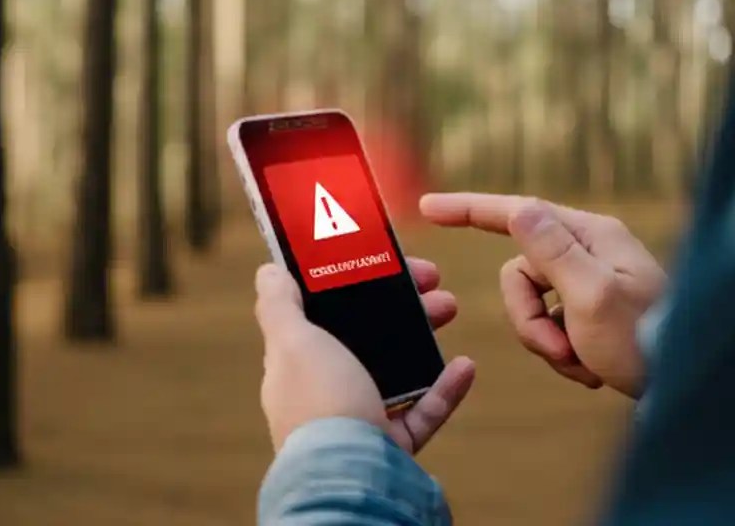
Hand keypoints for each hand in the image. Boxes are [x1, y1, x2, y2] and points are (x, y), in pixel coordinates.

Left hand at [254, 260, 475, 452]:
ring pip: (396, 366)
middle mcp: (325, 390)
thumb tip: (268, 271)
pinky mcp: (391, 446)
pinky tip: (466, 365)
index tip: (382, 258)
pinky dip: (445, 387)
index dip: (351, 279)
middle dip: (399, 302)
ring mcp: (359, 419)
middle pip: (365, 334)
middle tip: (430, 280)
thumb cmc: (318, 403)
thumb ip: (278, 305)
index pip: (322, 310)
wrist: (349, 477)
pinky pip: (423, 411)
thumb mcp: (292, 341)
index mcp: (297, 363)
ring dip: (424, 333)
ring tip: (449, 307)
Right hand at [420, 193, 664, 397]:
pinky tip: (595, 371)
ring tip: (585, 365)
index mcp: (591, 236)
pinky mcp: (593, 314)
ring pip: (532, 307)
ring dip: (550, 344)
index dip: (469, 209)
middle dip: (529, 321)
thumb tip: (518, 209)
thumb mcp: (593, 297)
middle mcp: (590, 252)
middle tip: (561, 350)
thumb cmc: (647, 342)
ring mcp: (592, 283)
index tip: (428, 208)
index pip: (517, 213)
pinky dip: (567, 356)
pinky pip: (553, 330)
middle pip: (519, 275)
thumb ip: (551, 252)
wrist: (687, 387)